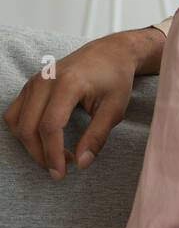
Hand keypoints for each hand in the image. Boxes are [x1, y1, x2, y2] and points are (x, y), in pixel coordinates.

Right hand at [3, 27, 161, 179]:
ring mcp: (34, 82)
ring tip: (55, 156)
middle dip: (40, 154)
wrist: (110, 53)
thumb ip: (97, 137)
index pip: (50, 126)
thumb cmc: (115, 79)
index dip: (53, 154)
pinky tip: (46, 141)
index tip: (61, 174)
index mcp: (68, 84)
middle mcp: (45, 81)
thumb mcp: (115, 109)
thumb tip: (82, 164)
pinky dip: (25, 132)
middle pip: (28, 127)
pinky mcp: (30, 86)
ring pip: (16, 122)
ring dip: (30, 145)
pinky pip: (15, 113)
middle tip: (60, 170)